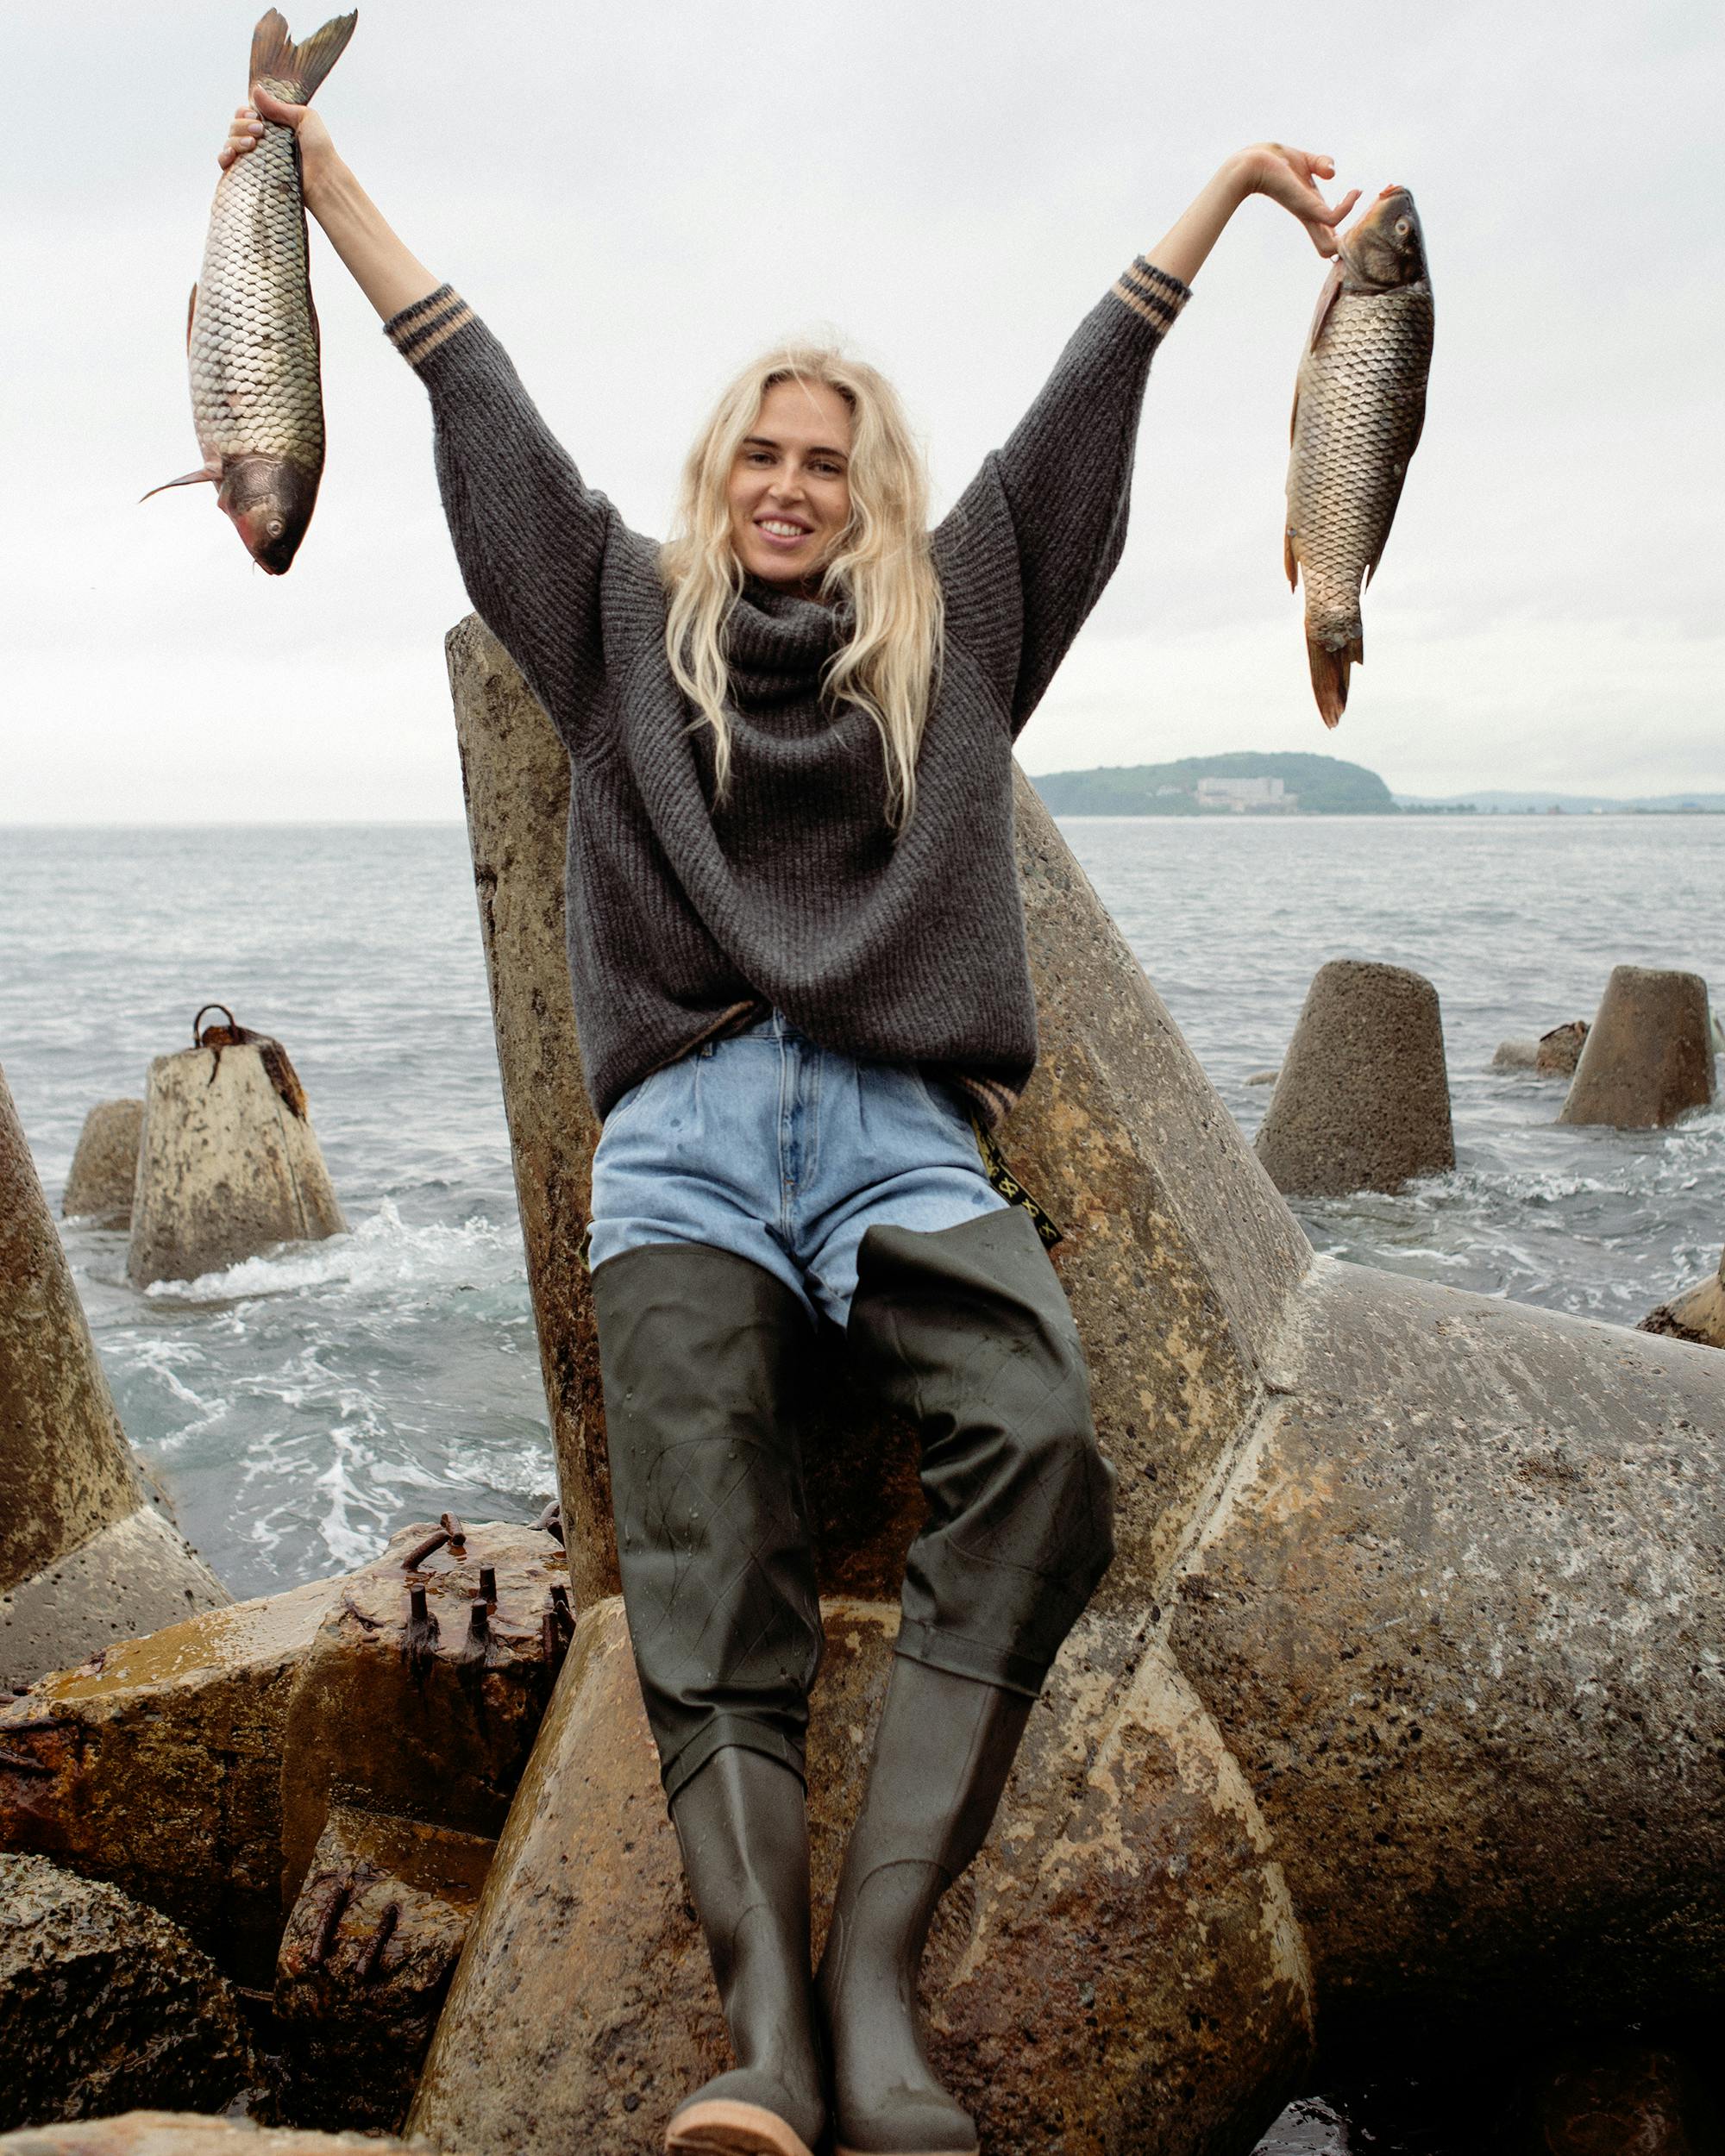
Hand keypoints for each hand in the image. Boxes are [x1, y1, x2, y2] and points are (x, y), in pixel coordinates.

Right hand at [217, 85, 337, 206]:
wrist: (324, 181)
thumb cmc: (320, 151)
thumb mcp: (305, 118)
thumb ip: (280, 106)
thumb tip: (256, 90)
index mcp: (271, 128)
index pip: (245, 115)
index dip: (245, 113)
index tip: (256, 117)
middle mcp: (261, 143)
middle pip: (234, 127)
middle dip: (241, 125)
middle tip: (260, 132)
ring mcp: (255, 161)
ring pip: (229, 143)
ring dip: (234, 139)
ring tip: (252, 145)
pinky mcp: (251, 178)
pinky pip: (227, 166)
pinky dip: (224, 157)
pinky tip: (231, 154)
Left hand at [1230, 144, 1360, 257]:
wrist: (1253, 162)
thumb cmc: (1274, 161)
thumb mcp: (1306, 161)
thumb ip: (1323, 164)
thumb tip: (1332, 174)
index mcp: (1310, 209)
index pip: (1328, 235)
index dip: (1345, 229)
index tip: (1357, 204)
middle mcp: (1310, 216)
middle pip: (1328, 251)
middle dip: (1347, 244)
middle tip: (1360, 221)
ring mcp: (1308, 214)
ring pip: (1330, 247)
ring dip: (1350, 233)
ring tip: (1358, 201)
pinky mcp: (1306, 208)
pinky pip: (1333, 218)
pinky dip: (1348, 207)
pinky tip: (1354, 191)